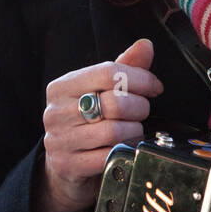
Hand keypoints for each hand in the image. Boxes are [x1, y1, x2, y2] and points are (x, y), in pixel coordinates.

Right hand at [33, 38, 163, 211]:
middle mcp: (55, 112)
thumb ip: (124, 68)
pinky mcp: (68, 166)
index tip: (154, 87)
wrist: (66, 167)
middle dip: (139, 107)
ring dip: (134, 131)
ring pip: (114, 131)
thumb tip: (145, 45)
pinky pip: (108, 156)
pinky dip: (125, 152)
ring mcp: (59, 140)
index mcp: (62, 86)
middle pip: (114, 102)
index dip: (139, 78)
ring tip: (134, 131)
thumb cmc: (88, 123)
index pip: (107, 72)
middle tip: (142, 113)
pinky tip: (126, 148)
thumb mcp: (101, 92)